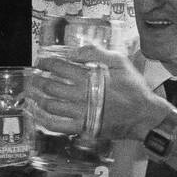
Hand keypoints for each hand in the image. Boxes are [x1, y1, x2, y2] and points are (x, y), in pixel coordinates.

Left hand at [33, 45, 171, 140]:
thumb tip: (77, 49)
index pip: (60, 67)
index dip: (46, 63)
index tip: (41, 62)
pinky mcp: (82, 127)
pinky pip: (57, 125)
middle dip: (38, 81)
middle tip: (33, 78)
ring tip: (32, 94)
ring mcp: (80, 112)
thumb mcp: (120, 62)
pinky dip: (44, 119)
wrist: (144, 115)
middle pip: (51, 86)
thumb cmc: (134, 88)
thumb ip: (97, 53)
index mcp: (90, 77)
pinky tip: (38, 114)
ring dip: (37, 98)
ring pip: (50, 105)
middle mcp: (81, 95)